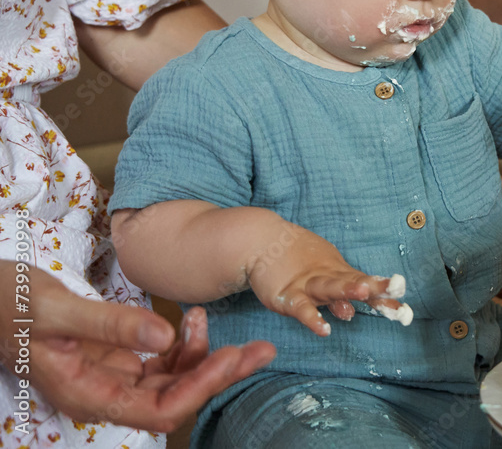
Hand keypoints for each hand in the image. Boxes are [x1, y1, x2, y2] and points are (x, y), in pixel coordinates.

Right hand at [0, 263, 274, 432]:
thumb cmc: (8, 305)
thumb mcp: (55, 310)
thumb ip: (109, 325)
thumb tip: (165, 337)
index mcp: (87, 394)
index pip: (159, 410)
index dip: (200, 388)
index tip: (231, 358)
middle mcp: (104, 393)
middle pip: (176, 398)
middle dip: (219, 374)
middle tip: (261, 349)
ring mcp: (112, 377)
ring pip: (173, 379)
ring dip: (205, 356)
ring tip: (218, 321)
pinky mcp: (116, 358)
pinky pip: (160, 360)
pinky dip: (183, 342)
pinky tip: (193, 318)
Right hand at [246, 225, 408, 335]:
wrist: (260, 240)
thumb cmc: (295, 260)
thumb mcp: (320, 276)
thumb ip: (336, 297)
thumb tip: (350, 313)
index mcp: (339, 273)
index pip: (366, 283)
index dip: (384, 294)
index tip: (405, 304)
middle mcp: (328, 277)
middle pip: (354, 281)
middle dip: (376, 287)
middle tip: (397, 288)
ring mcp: (308, 284)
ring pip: (330, 287)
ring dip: (346, 290)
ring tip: (364, 292)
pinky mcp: (287, 295)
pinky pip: (301, 309)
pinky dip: (311, 318)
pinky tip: (323, 329)